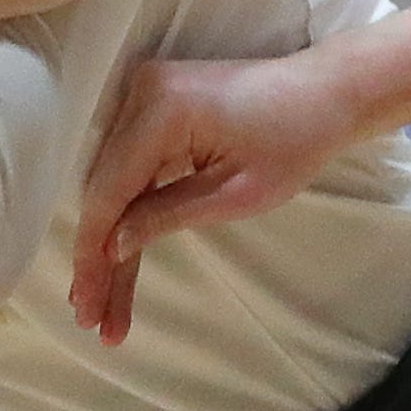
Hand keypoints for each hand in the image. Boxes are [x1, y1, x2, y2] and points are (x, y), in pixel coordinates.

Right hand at [67, 55, 359, 344]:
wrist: (324, 91)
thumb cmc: (293, 142)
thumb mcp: (235, 193)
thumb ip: (167, 215)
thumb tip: (112, 247)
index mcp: (162, 109)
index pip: (110, 190)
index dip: (94, 253)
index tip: (86, 306)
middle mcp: (141, 92)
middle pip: (106, 189)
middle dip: (99, 259)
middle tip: (92, 319)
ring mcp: (145, 93)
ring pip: (114, 182)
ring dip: (109, 242)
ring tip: (102, 308)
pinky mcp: (154, 104)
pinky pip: (131, 166)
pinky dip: (128, 210)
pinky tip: (115, 258)